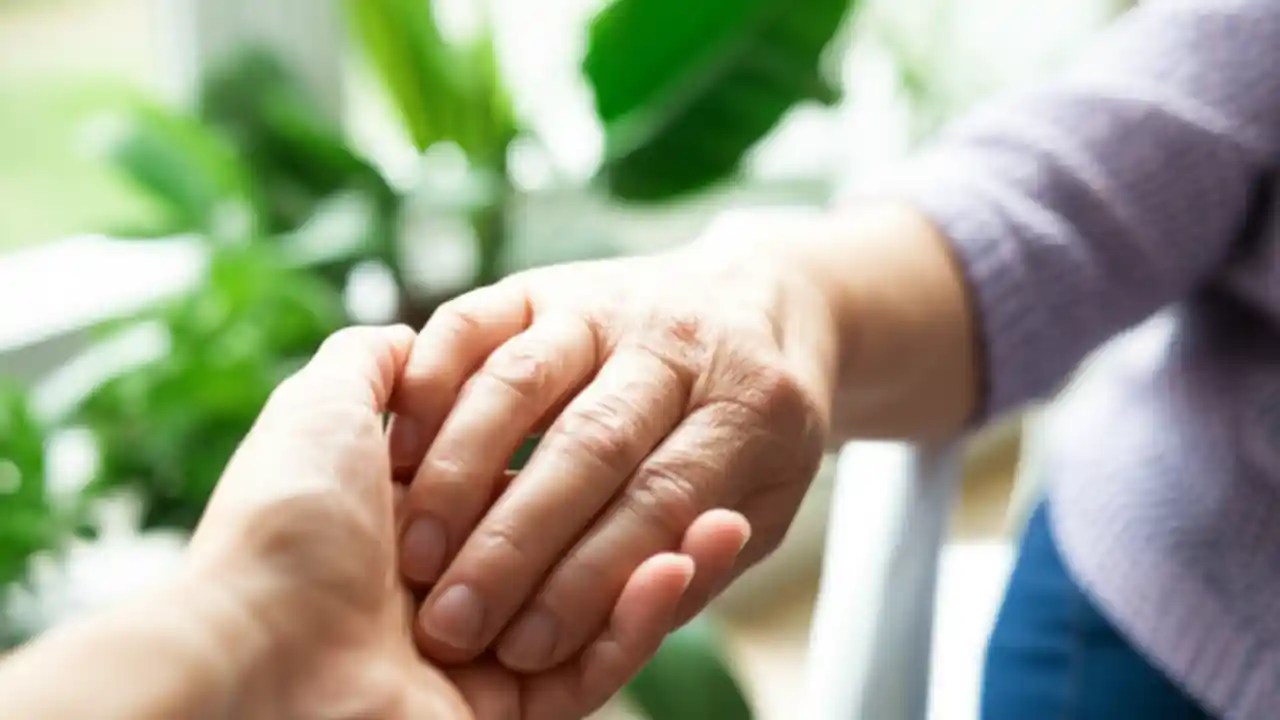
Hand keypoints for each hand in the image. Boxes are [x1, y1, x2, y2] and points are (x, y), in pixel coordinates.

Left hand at [187, 325, 750, 718]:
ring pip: (605, 593)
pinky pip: (600, 668)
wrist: (245, 658)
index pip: (541, 455)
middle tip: (706, 454)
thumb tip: (414, 332)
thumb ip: (373, 363)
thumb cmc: (281, 527)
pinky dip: (647, 614)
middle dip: (644, 493)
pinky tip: (691, 558)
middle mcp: (469, 568)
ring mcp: (493, 640)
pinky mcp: (513, 709)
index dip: (591, 429)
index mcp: (434, 505)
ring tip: (729, 513)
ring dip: (671, 551)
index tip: (644, 394)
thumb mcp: (318, 412)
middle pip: (583, 526)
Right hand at [388, 210, 835, 671]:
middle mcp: (678, 343)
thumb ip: (707, 559)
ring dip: (460, 469)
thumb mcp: (764, 504)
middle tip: (453, 620)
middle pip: (590, 444)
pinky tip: (401, 452)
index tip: (527, 651)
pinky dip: (430, 383)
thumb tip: (645, 596)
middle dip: (515, 541)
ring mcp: (605, 303)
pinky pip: (473, 322)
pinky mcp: (544, 284)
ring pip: (522, 379)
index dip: (590, 579)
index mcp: (750, 409)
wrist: (758, 301)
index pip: (661, 500)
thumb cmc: (748, 435)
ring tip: (416, 551)